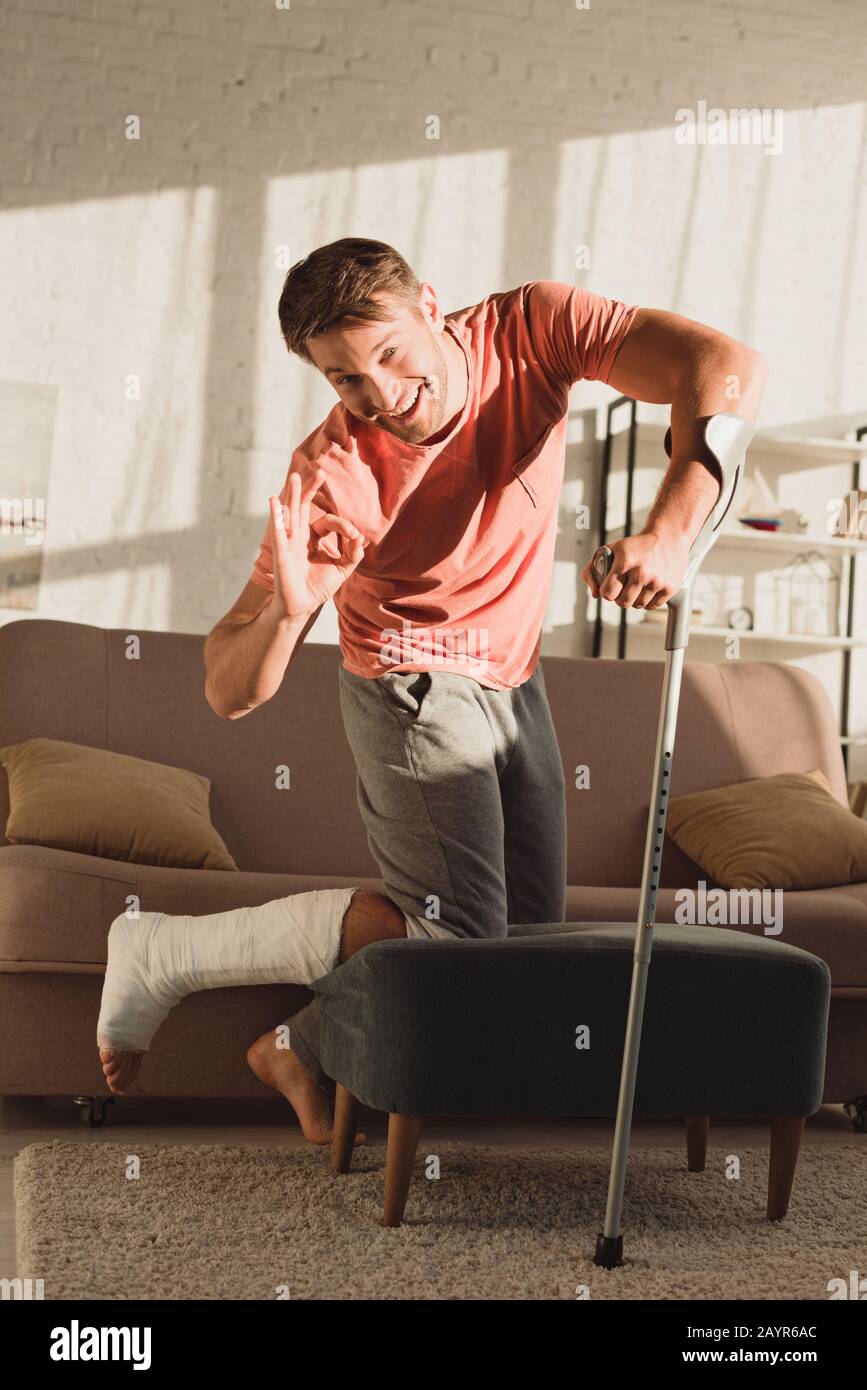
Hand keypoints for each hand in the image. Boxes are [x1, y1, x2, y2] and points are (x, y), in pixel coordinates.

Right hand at [268, 469, 365, 619]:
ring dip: (293, 494)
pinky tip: (274, 501)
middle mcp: (299, 537)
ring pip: (290, 513)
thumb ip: (353, 553)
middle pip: (303, 508)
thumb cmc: (317, 587)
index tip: (354, 536)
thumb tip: (361, 538)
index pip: (328, 522)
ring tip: (294, 476)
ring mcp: (289, 542)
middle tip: (319, 471)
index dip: (343, 525)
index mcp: (312, 539)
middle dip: (310, 490)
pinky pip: (278, 530)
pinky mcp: (282, 551)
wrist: (300, 606)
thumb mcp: (342, 569)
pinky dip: (276, 515)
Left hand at [581, 529, 691, 608]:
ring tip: (636, 586)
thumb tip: (595, 595)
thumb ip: (591, 571)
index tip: (610, 587)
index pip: (608, 593)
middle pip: (623, 603)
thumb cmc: (635, 545)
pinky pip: (652, 606)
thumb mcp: (610, 550)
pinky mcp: (670, 587)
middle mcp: (642, 572)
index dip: (606, 592)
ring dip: (634, 599)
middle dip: (619, 598)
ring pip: (638, 606)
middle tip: (623, 588)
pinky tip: (648, 589)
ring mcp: (657, 581)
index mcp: (625, 561)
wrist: (668, 536)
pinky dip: (648, 601)